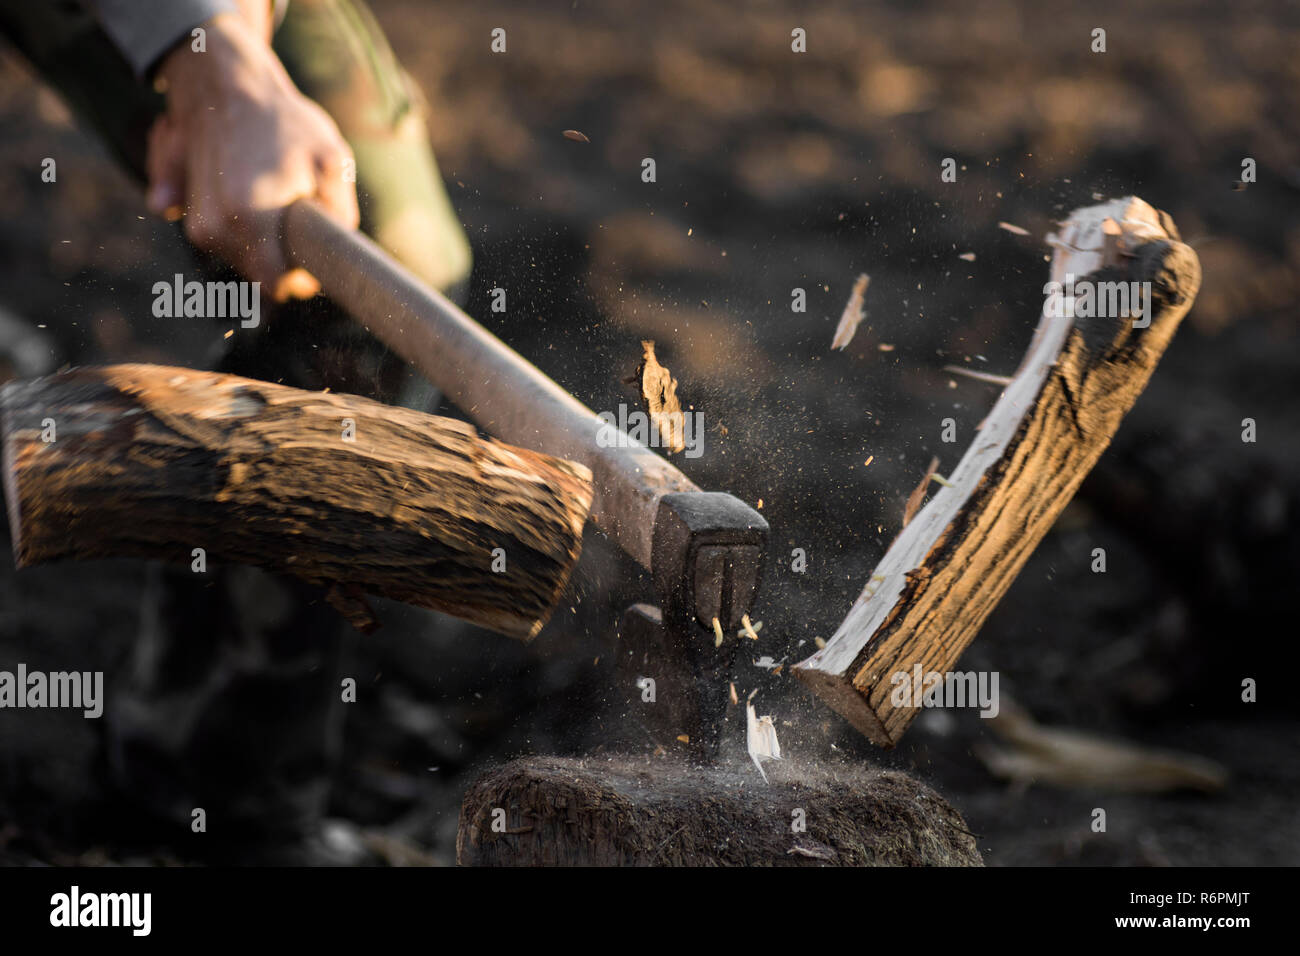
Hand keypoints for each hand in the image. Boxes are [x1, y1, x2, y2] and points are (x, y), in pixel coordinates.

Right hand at [148, 13, 357, 300]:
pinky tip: (245, 190)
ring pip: (242, 259)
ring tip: (270, 193)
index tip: (314, 255)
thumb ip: (341, 215)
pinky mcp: (184, 213)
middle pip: (261, 275)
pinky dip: (240, 226)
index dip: (302, 278)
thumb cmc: (285, 123)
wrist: (225, 84)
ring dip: (263, 239)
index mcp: (250, 219)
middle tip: (295, 209)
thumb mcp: (332, 160)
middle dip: (283, 255)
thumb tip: (336, 255)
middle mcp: (215, 227)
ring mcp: (196, 221)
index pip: (278, 285)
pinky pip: (224, 240)